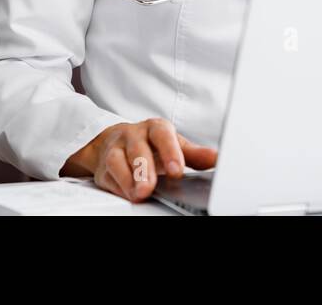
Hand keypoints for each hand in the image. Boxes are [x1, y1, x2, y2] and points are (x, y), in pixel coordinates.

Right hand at [61, 118, 217, 201]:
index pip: (162, 135)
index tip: (177, 170)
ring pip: (117, 161)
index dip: (169, 151)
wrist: (115, 141)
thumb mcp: (175, 146)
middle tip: (151, 186)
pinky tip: (127, 193)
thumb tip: (217, 159)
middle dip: (144, 168)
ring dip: (128, 179)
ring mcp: (116, 149)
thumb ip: (194, 154)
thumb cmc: (151, 145)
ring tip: (140, 193)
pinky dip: (118, 186)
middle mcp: (134, 135)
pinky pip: (108, 175)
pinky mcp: (104, 166)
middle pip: (137, 148)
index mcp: (155, 128)